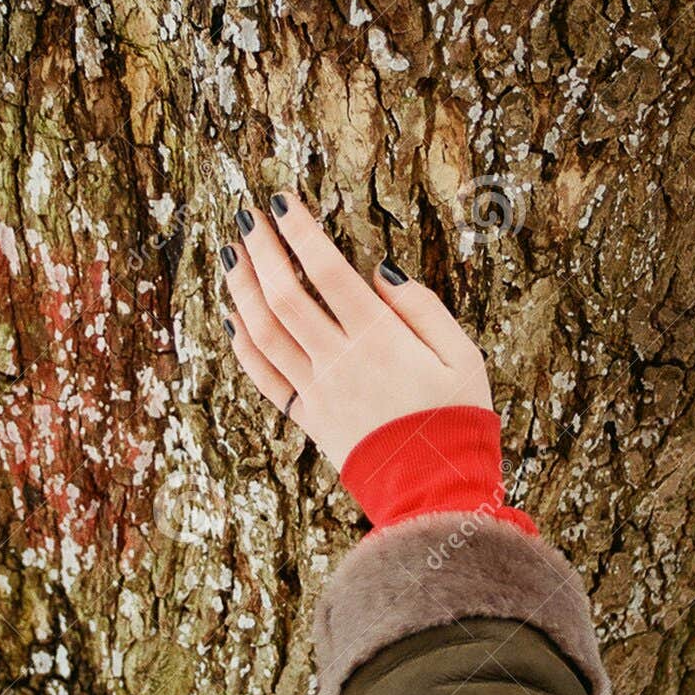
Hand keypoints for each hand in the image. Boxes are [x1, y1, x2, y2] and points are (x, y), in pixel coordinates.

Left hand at [218, 194, 493, 466]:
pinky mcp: (309, 417)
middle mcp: (340, 361)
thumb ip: (423, 309)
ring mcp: (318, 391)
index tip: (283, 202)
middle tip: (247, 216)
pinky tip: (232, 318)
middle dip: (262, 250)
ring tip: (231, 254)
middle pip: (285, 296)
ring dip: (242, 289)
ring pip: (264, 333)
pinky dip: (243, 345)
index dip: (301, 233)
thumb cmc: (458, 419)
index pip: (328, 272)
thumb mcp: (463, 356)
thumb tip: (380, 272)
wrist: (435, 492)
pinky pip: (264, 378)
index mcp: (380, 339)